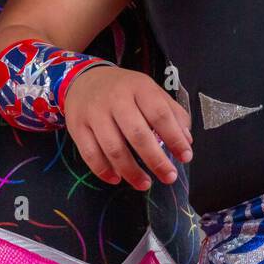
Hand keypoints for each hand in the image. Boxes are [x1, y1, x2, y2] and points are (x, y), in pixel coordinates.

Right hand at [62, 66, 192, 190]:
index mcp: (139, 88)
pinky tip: (117, 179)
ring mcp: (94, 113)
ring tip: (145, 184)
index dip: (175, 138)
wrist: (85, 80)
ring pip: (113, 148)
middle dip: (155, 160)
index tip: (185, 157)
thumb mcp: (151, 91)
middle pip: (137, 134)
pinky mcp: (77, 127)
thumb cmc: (125, 90)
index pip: (160, 115)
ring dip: (131, 171)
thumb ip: (172, 113)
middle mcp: (116, 99)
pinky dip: (103, 171)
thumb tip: (186, 140)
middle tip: (169, 177)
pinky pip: (90, 154)